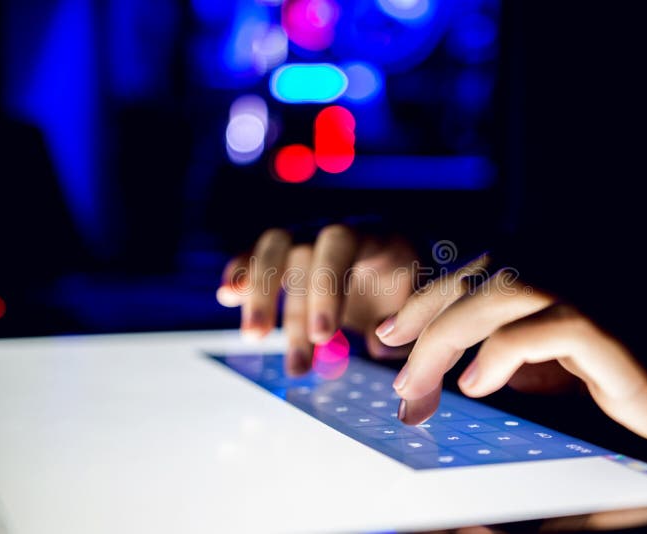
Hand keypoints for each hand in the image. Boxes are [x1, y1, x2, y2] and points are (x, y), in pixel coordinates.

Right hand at [217, 225, 417, 374]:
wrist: (393, 265)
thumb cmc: (404, 284)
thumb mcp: (417, 299)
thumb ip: (407, 322)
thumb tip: (380, 346)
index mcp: (371, 234)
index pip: (340, 244)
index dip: (327, 287)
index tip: (322, 335)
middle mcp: (331, 228)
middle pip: (297, 248)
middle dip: (289, 302)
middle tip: (295, 356)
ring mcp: (304, 237)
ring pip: (271, 252)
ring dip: (261, 297)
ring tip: (255, 338)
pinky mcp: (283, 254)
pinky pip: (255, 256)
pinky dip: (240, 272)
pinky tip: (229, 295)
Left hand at [379, 256, 646, 452]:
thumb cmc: (605, 370)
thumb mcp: (537, 352)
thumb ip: (495, 338)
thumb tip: (437, 356)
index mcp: (543, 262)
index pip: (469, 267)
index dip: (422, 297)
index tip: (386, 335)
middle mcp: (561, 263)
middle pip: (475, 277)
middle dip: (422, 322)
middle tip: (394, 371)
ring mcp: (582, 290)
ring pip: (497, 295)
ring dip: (445, 340)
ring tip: (418, 386)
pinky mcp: (599, 328)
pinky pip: (534, 332)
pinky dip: (496, 357)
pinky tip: (475, 385)